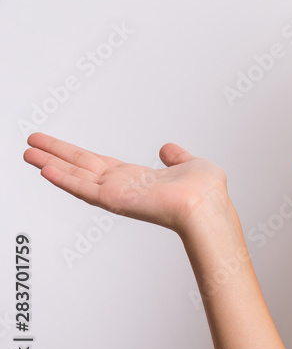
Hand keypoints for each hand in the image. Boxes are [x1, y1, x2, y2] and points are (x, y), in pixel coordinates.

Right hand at [23, 132, 230, 238]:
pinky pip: (83, 188)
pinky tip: (45, 169)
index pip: (99, 164)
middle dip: (55, 154)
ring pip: (76, 175)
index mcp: (138, 178)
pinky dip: (64, 179)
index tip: (57, 147)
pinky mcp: (114, 200)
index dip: (77, 155)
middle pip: (80, 167)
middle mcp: (123, 186)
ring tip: (28, 151)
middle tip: (31, 143)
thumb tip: (167, 149)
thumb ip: (176, 157)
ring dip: (51, 163)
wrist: (206, 204)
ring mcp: (116, 194)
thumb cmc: (206, 192)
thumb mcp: (191, 164)